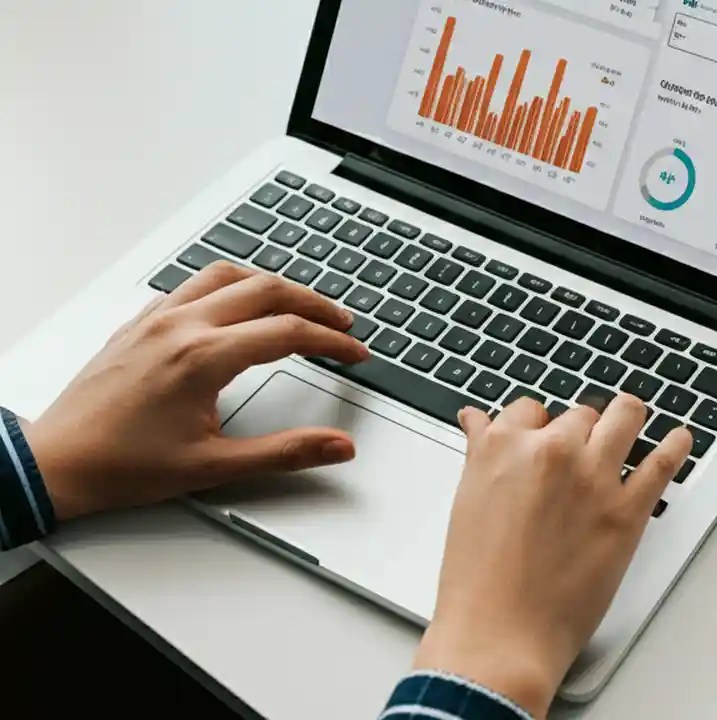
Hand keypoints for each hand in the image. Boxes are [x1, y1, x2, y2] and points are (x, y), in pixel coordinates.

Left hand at [25, 262, 369, 520]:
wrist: (57, 464)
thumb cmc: (123, 466)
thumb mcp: (215, 467)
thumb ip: (285, 452)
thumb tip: (336, 446)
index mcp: (203, 358)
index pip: (289, 333)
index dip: (333, 341)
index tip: (355, 352)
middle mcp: (181, 327)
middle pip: (266, 290)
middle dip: (314, 303)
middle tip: (342, 321)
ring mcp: (156, 320)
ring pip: (227, 275)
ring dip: (271, 284)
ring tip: (298, 302)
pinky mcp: (139, 323)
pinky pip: (191, 284)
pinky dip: (227, 285)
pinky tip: (236, 304)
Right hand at [415, 398, 691, 717]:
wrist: (500, 635)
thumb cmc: (477, 581)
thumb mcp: (467, 501)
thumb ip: (481, 453)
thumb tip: (476, 419)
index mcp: (502, 446)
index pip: (530, 409)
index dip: (540, 425)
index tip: (545, 436)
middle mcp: (550, 451)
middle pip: (579, 416)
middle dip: (580, 433)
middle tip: (580, 456)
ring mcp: (592, 477)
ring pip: (624, 418)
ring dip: (627, 420)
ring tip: (632, 423)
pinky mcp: (626, 510)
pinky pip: (661, 463)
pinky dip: (675, 447)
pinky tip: (679, 440)